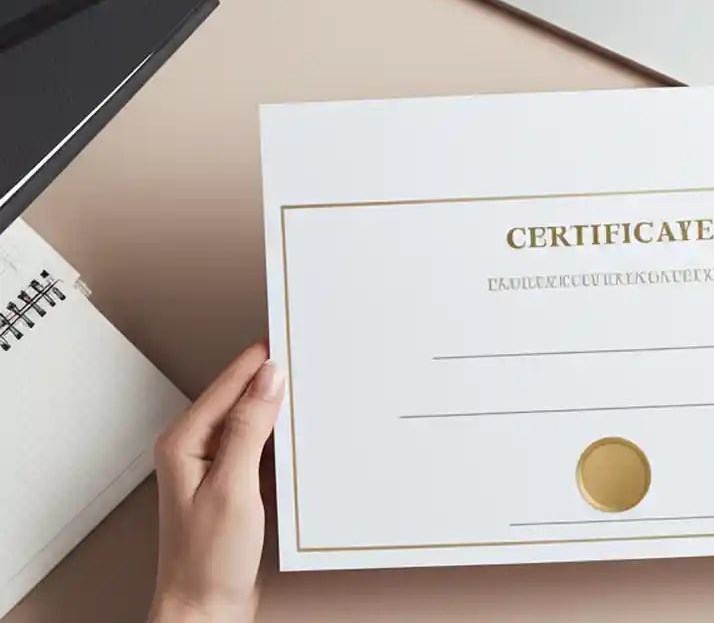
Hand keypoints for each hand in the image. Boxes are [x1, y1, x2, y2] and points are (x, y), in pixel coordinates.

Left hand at [149, 343, 283, 622]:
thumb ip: (249, 429)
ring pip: (252, 419)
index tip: (292, 334)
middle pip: (239, 396)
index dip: (262, 358)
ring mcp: (213, 466)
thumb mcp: (233, 487)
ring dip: (280, 406)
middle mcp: (194, 449)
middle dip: (274, 377)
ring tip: (313, 387)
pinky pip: (259, 445)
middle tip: (311, 354)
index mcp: (184, 442)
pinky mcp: (231, 483)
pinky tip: (301, 434)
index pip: (229, 382)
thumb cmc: (207, 560)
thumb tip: (267, 380)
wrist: (204, 609)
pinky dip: (281, 436)